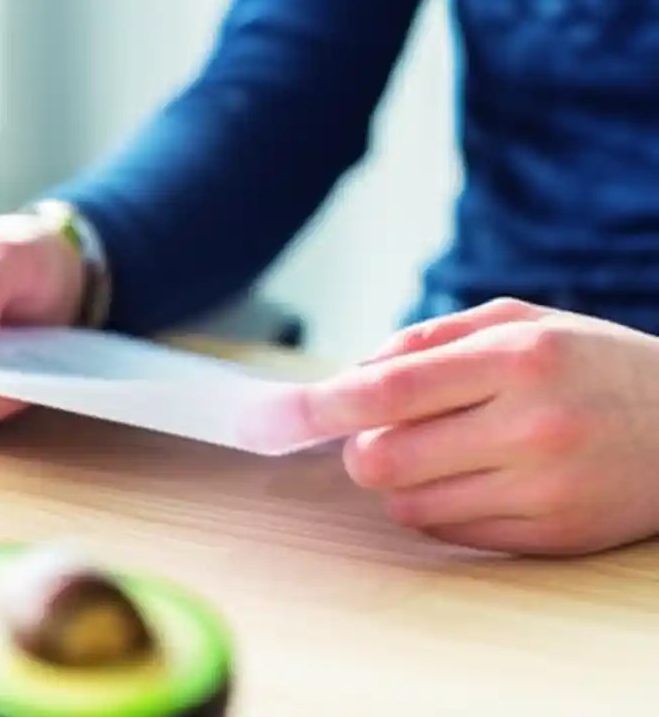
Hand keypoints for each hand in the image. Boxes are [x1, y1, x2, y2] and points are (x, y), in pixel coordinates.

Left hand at [302, 298, 658, 554]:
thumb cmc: (589, 363)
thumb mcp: (519, 322)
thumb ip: (427, 341)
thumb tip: (346, 378)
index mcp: (518, 359)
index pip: (388, 391)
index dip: (317, 407)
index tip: (270, 417)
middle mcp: (531, 426)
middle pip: (382, 460)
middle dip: (361, 447)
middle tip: (383, 431)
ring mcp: (544, 489)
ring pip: (408, 505)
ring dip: (400, 481)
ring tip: (444, 451)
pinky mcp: (553, 536)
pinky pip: (449, 534)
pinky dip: (439, 508)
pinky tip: (477, 478)